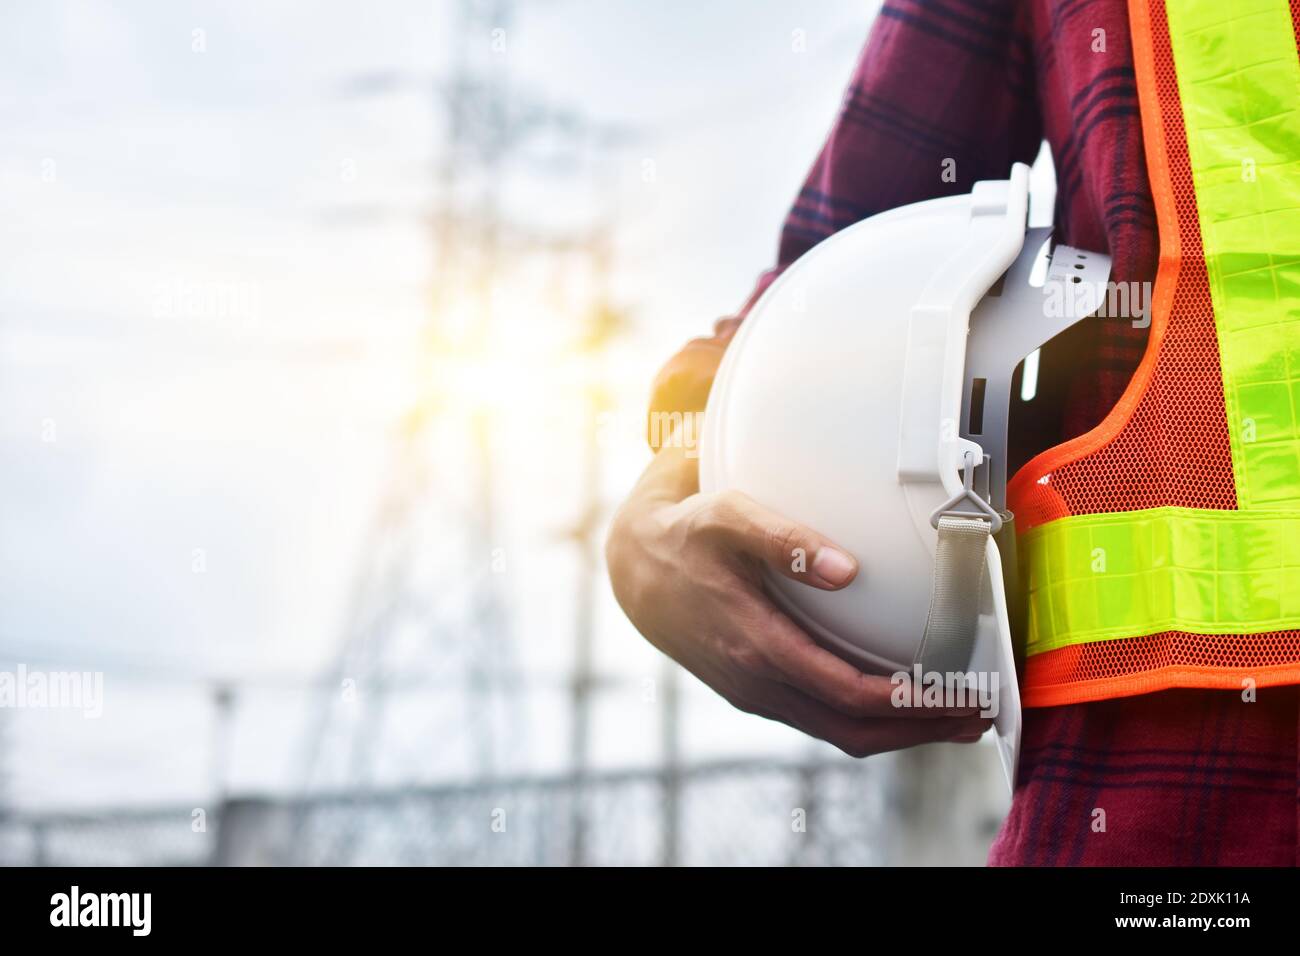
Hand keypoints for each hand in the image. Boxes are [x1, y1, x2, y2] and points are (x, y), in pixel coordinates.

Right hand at [606, 443, 991, 756]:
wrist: (630, 567)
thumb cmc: (684, 533)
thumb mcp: (726, 515)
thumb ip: (782, 537)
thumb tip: (845, 569)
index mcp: (756, 644)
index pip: (849, 694)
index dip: (913, 704)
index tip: (963, 695)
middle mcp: (757, 682)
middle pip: (854, 730)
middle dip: (922, 728)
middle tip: (981, 713)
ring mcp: (755, 692)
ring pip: (838, 732)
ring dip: (900, 731)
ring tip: (955, 717)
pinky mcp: (755, 689)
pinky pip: (820, 719)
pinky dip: (867, 720)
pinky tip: (897, 703)